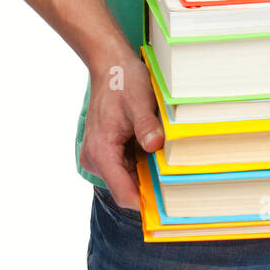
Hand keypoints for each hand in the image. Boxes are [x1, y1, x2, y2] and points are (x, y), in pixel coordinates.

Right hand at [78, 51, 164, 210]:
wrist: (109, 66)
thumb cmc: (124, 82)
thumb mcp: (140, 102)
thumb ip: (147, 126)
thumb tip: (155, 145)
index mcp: (101, 151)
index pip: (124, 193)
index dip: (146, 201)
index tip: (169, 203)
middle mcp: (95, 158)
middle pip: (126, 188)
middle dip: (149, 184)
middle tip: (174, 174)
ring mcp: (97, 156)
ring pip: (126, 178)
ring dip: (145, 170)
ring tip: (161, 152)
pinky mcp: (103, 151)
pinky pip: (124, 166)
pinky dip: (139, 161)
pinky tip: (150, 145)